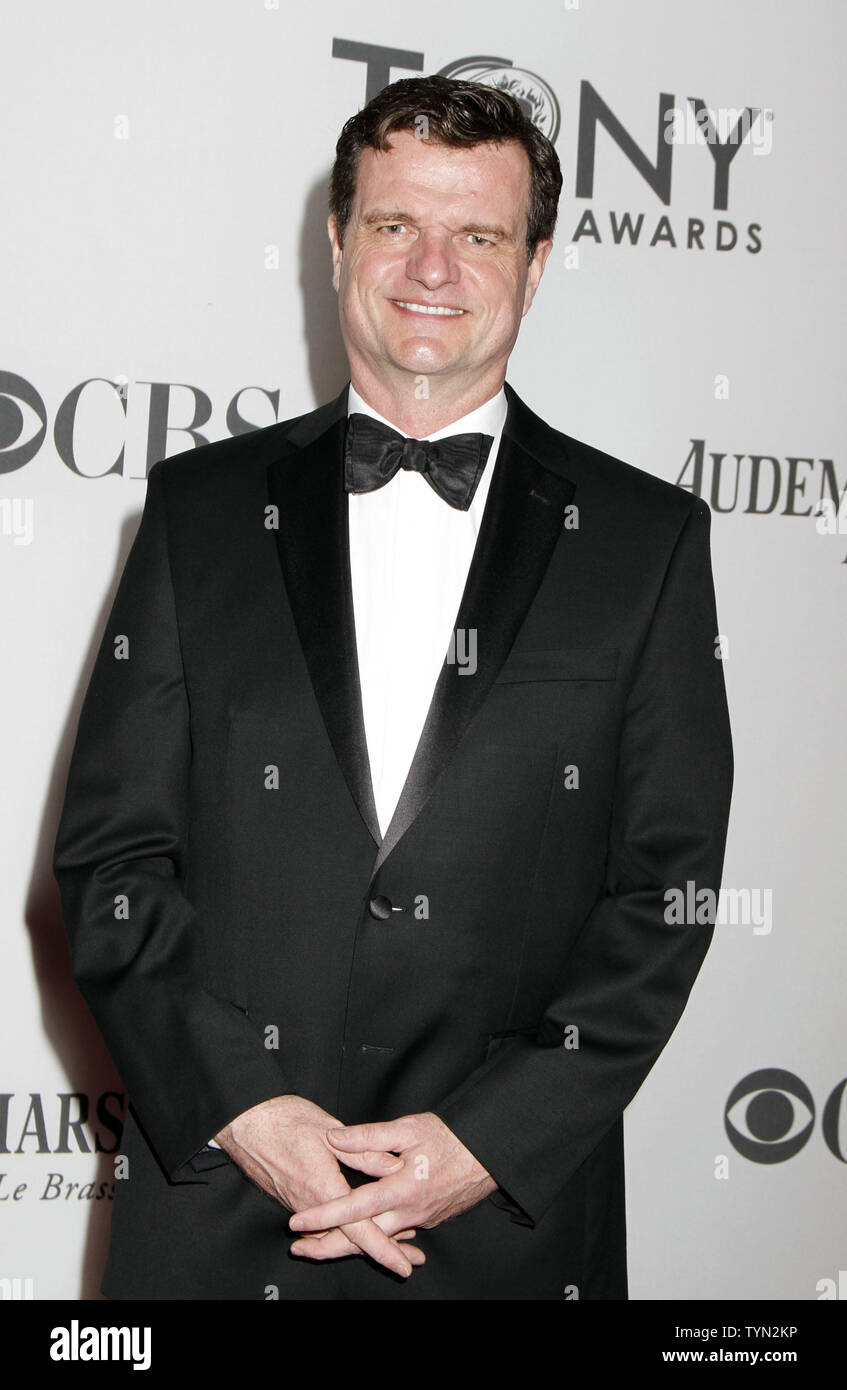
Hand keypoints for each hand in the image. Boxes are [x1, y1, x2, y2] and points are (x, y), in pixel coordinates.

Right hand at [213, 1095, 424, 1276]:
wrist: (244, 1122)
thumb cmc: (284, 1120)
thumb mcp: (328, 1130)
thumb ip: (362, 1152)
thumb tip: (394, 1167)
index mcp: (322, 1189)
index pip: (359, 1230)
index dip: (384, 1249)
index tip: (403, 1265)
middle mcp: (308, 1206)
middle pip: (349, 1241)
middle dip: (381, 1251)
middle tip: (409, 1260)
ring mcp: (298, 1206)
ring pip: (335, 1234)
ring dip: (363, 1240)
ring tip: (396, 1242)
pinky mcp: (291, 1200)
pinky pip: (320, 1226)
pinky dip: (342, 1230)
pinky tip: (357, 1225)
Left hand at [288, 1111, 497, 1259]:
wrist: (490, 1153)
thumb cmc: (451, 1137)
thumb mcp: (408, 1129)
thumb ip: (369, 1136)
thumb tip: (334, 1138)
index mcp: (401, 1190)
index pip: (353, 1208)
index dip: (323, 1216)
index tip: (297, 1222)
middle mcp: (410, 1213)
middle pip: (363, 1239)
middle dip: (328, 1247)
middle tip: (299, 1250)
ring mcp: (421, 1220)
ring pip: (379, 1240)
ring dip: (351, 1244)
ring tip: (321, 1245)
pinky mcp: (429, 1219)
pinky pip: (398, 1233)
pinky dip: (378, 1238)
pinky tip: (364, 1235)